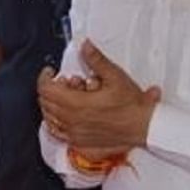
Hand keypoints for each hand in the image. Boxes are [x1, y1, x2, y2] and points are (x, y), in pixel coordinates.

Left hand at [36, 40, 159, 154]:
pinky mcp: (79, 142)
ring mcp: (74, 134)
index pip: (46, 90)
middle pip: (45, 103)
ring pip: (49, 118)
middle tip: (66, 82)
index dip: (45, 78)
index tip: (51, 72)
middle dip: (51, 89)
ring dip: (53, 105)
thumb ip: (96, 60)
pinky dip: (56, 121)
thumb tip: (85, 46)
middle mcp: (72, 121)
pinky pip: (57, 133)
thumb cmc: (132, 106)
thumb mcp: (115, 77)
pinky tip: (67, 114)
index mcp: (77, 104)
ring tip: (68, 96)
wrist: (145, 127)